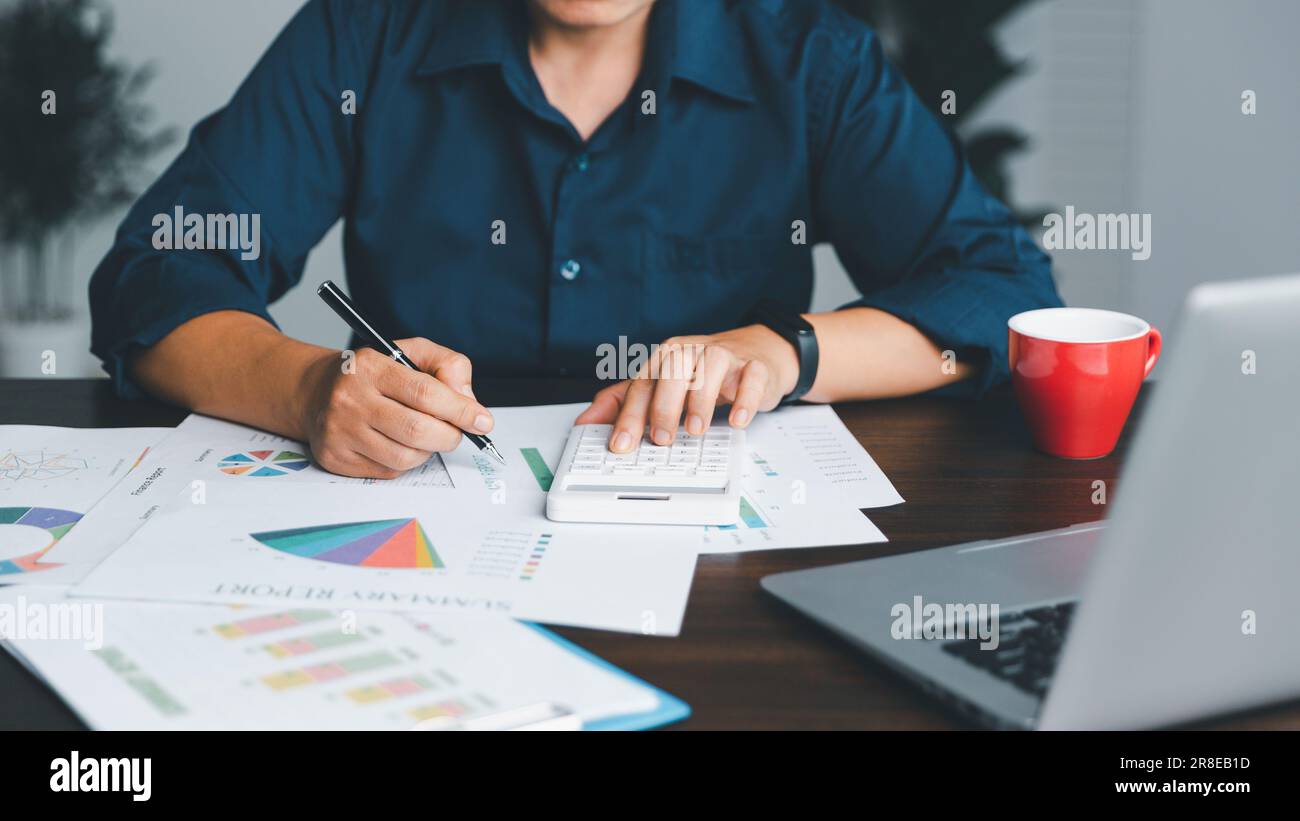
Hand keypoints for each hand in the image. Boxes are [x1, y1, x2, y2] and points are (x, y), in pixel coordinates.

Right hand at [299, 338, 493, 477]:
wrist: (315, 391)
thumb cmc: (372, 373)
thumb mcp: (409, 352)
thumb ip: (447, 365)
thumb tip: (469, 400)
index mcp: (370, 367)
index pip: (425, 393)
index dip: (460, 410)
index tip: (482, 420)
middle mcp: (350, 400)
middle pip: (417, 431)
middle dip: (449, 435)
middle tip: (456, 431)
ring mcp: (340, 432)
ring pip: (405, 457)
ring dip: (427, 450)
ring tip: (423, 433)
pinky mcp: (336, 458)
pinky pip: (388, 471)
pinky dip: (404, 461)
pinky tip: (398, 442)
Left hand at [575, 325, 799, 451]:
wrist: (755, 352)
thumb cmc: (702, 372)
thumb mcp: (660, 385)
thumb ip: (623, 402)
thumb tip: (585, 422)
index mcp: (665, 358)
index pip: (642, 384)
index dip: (630, 416)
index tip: (622, 444)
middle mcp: (692, 352)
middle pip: (673, 370)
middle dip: (664, 406)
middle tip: (661, 438)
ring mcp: (725, 356)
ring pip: (711, 367)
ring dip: (701, 401)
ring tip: (695, 429)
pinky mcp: (754, 367)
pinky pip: (751, 377)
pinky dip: (745, 398)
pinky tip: (737, 420)